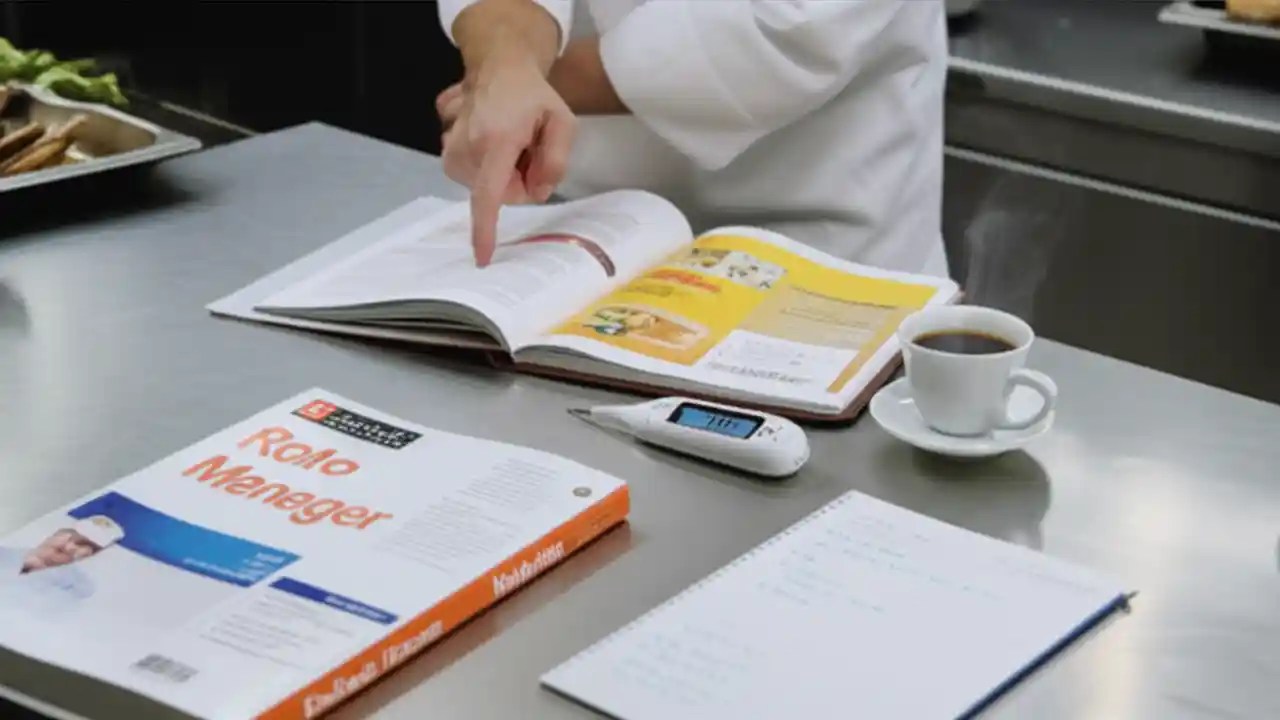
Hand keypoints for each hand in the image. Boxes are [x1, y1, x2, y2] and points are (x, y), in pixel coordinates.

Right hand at [439, 58, 576, 266]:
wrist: (498, 67)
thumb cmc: (534, 96)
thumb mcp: (563, 123)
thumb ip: (557, 161)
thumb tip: (538, 192)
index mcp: (496, 141)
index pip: (489, 195)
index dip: (486, 229)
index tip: (482, 257)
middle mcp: (467, 148)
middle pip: (500, 195)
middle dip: (519, 181)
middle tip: (529, 151)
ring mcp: (451, 149)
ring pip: (487, 188)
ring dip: (504, 173)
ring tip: (512, 143)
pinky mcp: (446, 153)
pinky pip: (473, 178)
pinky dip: (488, 168)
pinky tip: (496, 143)